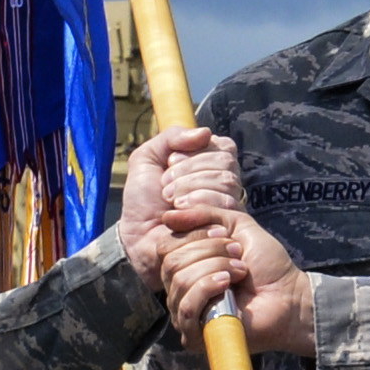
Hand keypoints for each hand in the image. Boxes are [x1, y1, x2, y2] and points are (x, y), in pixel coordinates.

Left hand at [118, 128, 237, 287]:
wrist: (139, 237)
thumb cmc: (143, 201)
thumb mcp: (147, 159)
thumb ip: (171, 137)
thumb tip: (206, 132)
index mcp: (209, 163)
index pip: (221, 146)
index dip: (193, 154)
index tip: (169, 164)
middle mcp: (225, 182)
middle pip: (225, 163)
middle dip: (189, 173)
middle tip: (166, 188)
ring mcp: (230, 205)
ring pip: (227, 182)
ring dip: (191, 189)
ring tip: (171, 203)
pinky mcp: (229, 226)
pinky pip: (226, 205)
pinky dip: (199, 204)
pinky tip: (181, 214)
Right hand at [153, 209, 311, 349]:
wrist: (289, 295)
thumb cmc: (266, 265)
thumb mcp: (237, 225)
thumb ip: (205, 214)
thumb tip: (168, 216)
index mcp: (185, 264)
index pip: (166, 245)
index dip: (194, 234)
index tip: (225, 235)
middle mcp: (179, 289)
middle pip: (172, 261)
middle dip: (210, 251)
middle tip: (238, 256)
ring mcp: (184, 313)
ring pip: (180, 281)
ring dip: (216, 268)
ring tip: (240, 271)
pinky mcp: (195, 335)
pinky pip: (186, 307)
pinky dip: (207, 289)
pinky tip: (228, 285)